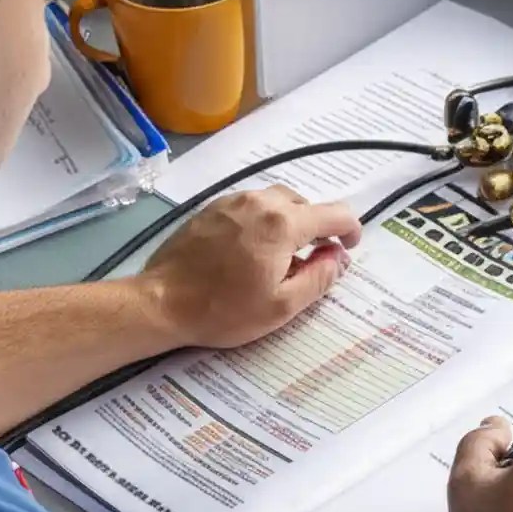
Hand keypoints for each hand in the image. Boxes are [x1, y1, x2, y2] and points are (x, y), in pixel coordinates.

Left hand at [142, 186, 361, 348]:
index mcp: (284, 224)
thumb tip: (338, 258)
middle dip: (316, 228)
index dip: (350, 230)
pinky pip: (250, 206)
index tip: (346, 249)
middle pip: (305, 204)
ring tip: (280, 256)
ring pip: (276, 201)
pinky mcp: (212, 208)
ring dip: (288, 222)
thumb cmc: (224, 310)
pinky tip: (251, 249)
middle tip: (310, 261)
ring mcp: (233, 201)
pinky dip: (262, 221)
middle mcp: (260, 202)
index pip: (335, 213)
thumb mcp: (282, 306)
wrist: (162, 302)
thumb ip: (319, 278)